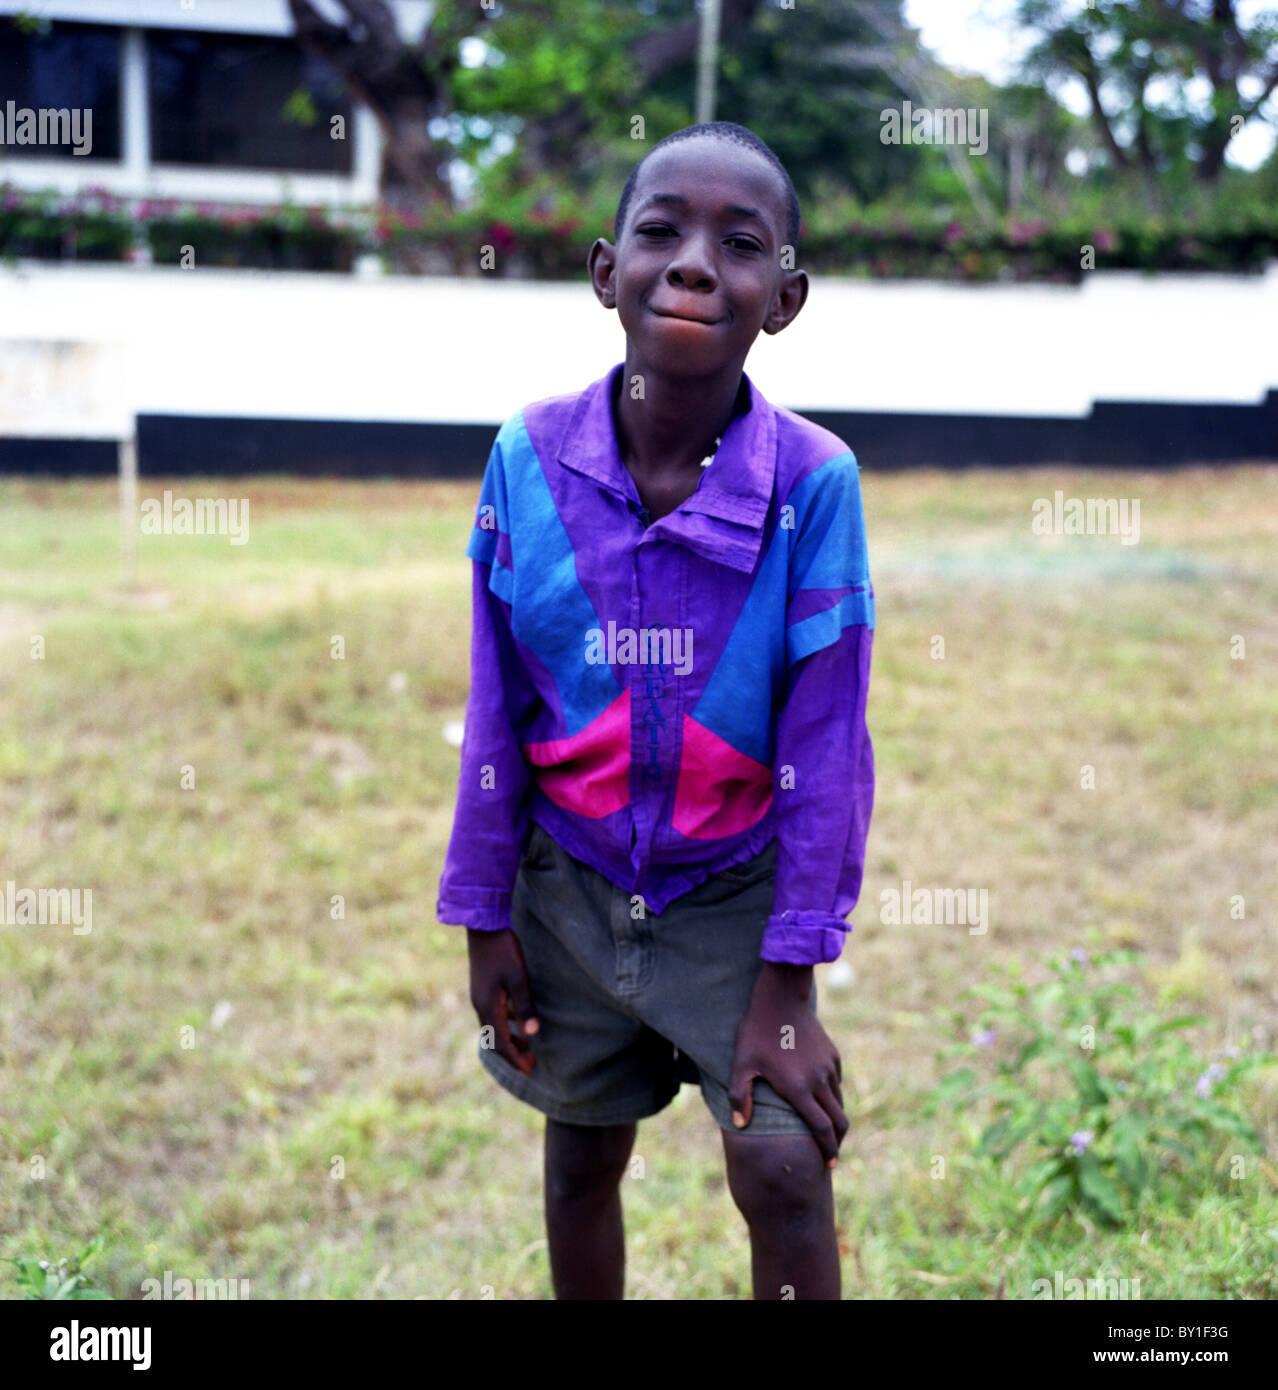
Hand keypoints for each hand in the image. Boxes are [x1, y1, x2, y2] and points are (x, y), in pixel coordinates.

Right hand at [468, 927, 539, 1075]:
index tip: (529, 1070)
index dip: (515, 1059)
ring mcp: (480, 998)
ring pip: (493, 1028)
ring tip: (527, 1048)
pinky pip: (493, 1016)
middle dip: (511, 1055)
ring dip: (508, 1040)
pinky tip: (518, 1022)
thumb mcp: (518, 978)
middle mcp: (480, 1006)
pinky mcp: (483, 989)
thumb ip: (524, 1006)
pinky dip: (505, 1025)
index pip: (500, 1043)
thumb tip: (532, 1034)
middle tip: (530, 1064)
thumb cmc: (503, 951)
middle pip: (494, 1040)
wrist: (484, 928)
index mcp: (488, 1007)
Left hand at [728, 962, 847, 1166]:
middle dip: (837, 1141)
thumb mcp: (741, 1063)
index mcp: (798, 1088)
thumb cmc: (757, 1031)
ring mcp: (828, 1066)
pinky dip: (833, 1095)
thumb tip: (741, 1125)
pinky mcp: (832, 1054)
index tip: (829, 1164)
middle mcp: (819, 1080)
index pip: (822, 1129)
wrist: (781, 997)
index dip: (828, 1150)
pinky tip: (820, 1098)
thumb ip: (740, 1096)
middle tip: (830, 1155)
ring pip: (839, 1101)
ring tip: (824, 1128)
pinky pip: (837, 1082)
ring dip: (835, 1118)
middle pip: (839, 1120)